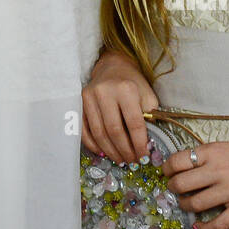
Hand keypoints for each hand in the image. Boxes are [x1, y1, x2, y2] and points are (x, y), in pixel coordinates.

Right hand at [82, 49, 158, 163]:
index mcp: (126, 89)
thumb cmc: (133, 83)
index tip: (144, 157)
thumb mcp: (148, 96)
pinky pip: (84, 129)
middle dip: (125, 151)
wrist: (113, 66)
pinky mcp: (79, 101)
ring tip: (120, 160)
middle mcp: (105, 92)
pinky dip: (93, 144)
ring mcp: (89, 96)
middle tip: (132, 162)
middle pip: (114, 131)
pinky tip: (103, 152)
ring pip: (98, 133)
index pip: (134, 124)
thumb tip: (146, 146)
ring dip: (110, 151)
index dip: (140, 144)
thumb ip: (149, 118)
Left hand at [160, 135, 228, 228]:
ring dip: (185, 207)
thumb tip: (180, 168)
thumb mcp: (224, 147)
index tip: (166, 174)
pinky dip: (203, 228)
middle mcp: (217, 171)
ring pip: (195, 204)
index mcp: (211, 152)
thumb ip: (204, 157)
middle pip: (181, 184)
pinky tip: (198, 226)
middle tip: (175, 190)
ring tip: (186, 206)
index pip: (177, 161)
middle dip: (173, 189)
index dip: (167, 170)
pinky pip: (217, 224)